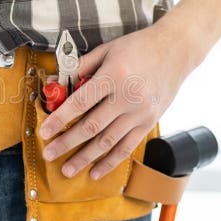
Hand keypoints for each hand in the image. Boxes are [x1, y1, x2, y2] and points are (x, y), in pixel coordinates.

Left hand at [38, 22, 200, 179]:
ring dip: (85, 158)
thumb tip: (54, 84)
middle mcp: (128, 97)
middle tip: (49, 154)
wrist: (176, 50)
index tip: (44, 131)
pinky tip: (94, 172)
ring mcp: (140, 113)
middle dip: (67, 143)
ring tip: (67, 170)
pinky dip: (109, 162)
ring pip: (108, 141)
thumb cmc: (138, 47)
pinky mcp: (149, 123)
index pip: (81, 102)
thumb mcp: (106, 50)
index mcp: (113, 75)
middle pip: (92, 126)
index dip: (60, 119)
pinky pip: (127, 147)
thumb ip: (80, 67)